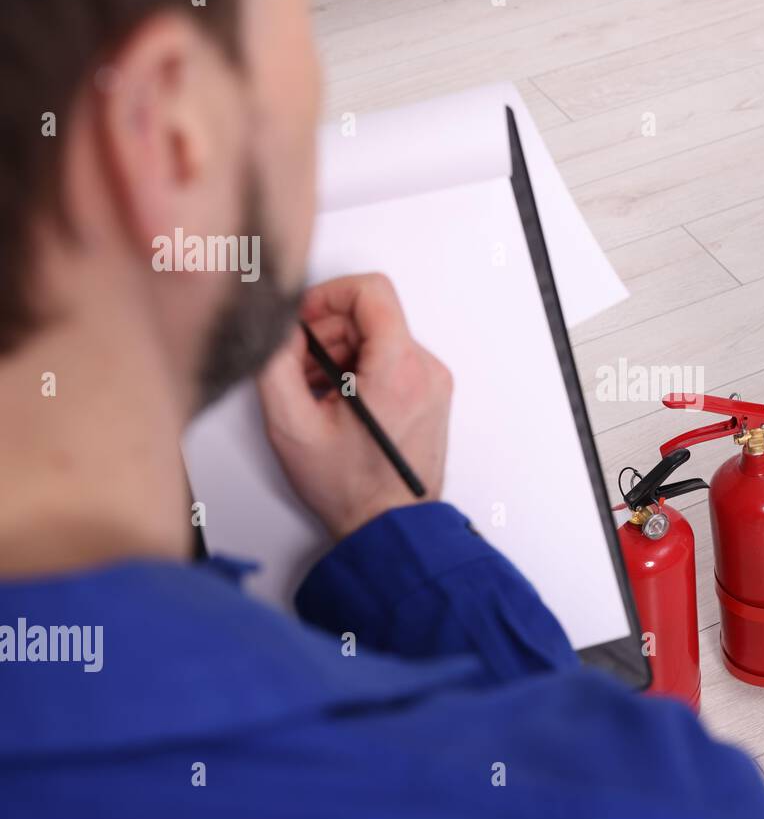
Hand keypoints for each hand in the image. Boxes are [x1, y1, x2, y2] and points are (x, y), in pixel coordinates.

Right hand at [257, 273, 451, 538]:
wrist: (389, 527)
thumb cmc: (349, 488)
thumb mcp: (291, 424)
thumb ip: (274, 362)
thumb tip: (276, 324)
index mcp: (398, 370)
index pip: (371, 290)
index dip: (328, 296)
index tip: (304, 321)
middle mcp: (425, 370)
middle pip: (371, 316)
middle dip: (328, 336)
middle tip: (302, 373)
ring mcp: (433, 382)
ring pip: (379, 338)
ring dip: (341, 356)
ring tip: (318, 397)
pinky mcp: (432, 394)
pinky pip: (392, 360)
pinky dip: (361, 371)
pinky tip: (339, 405)